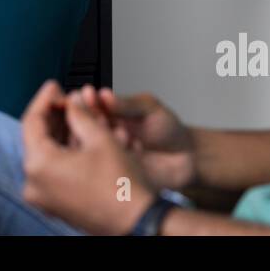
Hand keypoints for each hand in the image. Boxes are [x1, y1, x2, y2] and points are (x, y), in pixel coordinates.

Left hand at [21, 81, 157, 234]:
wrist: (138, 222)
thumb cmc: (121, 187)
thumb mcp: (100, 138)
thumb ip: (79, 114)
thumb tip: (71, 102)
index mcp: (38, 166)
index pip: (31, 122)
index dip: (44, 99)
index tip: (54, 87)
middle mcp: (34, 184)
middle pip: (37, 138)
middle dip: (54, 116)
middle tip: (67, 99)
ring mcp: (44, 197)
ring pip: (46, 154)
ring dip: (61, 133)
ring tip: (77, 116)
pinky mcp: (55, 204)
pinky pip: (53, 171)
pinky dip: (64, 153)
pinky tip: (80, 139)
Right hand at [78, 86, 196, 189]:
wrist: (187, 157)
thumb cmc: (169, 130)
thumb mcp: (150, 108)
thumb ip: (128, 104)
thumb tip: (106, 96)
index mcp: (109, 115)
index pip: (88, 106)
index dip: (86, 100)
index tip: (87, 94)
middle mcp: (104, 135)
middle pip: (82, 127)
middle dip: (90, 119)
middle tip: (99, 115)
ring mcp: (108, 156)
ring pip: (90, 149)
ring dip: (102, 139)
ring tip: (120, 133)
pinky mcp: (115, 176)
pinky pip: (105, 169)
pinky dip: (117, 158)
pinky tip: (132, 150)